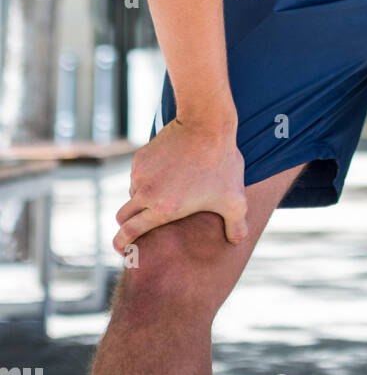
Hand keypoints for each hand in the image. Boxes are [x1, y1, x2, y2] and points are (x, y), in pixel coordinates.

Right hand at [113, 116, 248, 253]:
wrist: (207, 124)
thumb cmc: (222, 163)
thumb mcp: (235, 199)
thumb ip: (236, 225)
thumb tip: (237, 241)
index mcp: (162, 209)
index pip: (128, 234)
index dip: (122, 244)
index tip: (122, 250)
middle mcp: (146, 193)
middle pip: (123, 216)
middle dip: (128, 224)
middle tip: (138, 227)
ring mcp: (141, 173)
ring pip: (133, 193)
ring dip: (143, 198)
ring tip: (168, 193)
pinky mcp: (141, 156)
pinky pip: (139, 174)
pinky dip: (148, 178)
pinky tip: (169, 172)